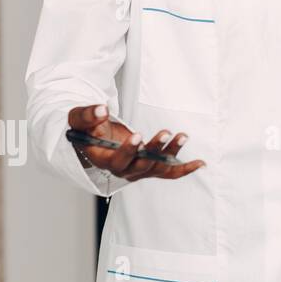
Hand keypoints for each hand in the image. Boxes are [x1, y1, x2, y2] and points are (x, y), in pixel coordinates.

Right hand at [66, 104, 204, 180]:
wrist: (93, 138)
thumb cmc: (87, 128)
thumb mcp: (80, 118)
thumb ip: (88, 115)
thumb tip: (101, 110)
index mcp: (104, 160)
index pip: (118, 161)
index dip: (128, 151)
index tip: (137, 135)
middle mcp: (123, 169)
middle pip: (141, 165)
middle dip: (154, 150)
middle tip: (165, 132)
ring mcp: (138, 169)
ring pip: (157, 167)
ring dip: (171, 153)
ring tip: (182, 136)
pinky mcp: (150, 166)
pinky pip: (168, 171)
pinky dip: (184, 168)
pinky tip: (200, 163)